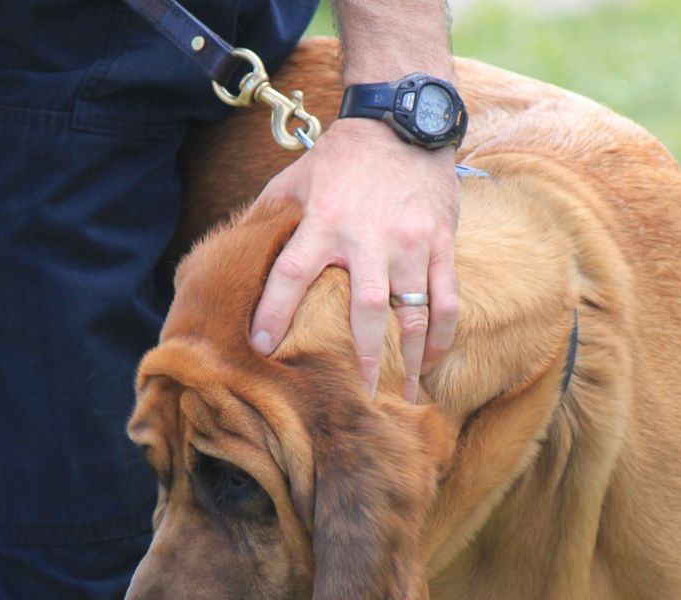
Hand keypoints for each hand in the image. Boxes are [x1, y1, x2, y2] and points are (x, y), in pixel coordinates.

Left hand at [249, 118, 459, 401]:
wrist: (402, 122)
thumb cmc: (342, 157)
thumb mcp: (297, 178)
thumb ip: (270, 217)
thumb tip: (235, 253)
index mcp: (323, 221)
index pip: (291, 274)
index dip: (275, 312)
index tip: (263, 347)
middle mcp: (368, 237)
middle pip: (365, 310)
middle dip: (363, 357)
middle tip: (360, 395)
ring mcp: (409, 242)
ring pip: (413, 311)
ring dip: (410, 356)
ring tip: (404, 392)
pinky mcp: (440, 242)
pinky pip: (446, 298)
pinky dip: (442, 334)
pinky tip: (432, 360)